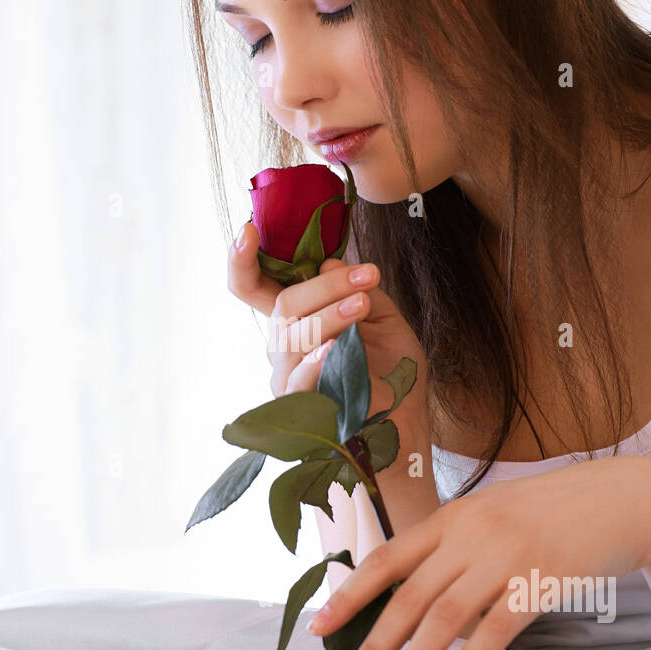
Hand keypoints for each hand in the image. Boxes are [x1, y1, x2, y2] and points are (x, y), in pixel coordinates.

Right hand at [227, 221, 429, 428]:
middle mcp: (282, 347)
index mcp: (295, 319)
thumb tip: (328, 262)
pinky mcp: (299, 407)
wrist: (408, 418)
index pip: (252, 286)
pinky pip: (301, 377)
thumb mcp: (383, 316)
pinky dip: (317, 358)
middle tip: (368, 275)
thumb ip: (357, 289)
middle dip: (325, 285)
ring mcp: (286, 377)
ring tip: (363, 304)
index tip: (248, 231)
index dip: (241, 259)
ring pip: (293, 335)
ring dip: (330, 314)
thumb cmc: (392, 367)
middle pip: (284, 305)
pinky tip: (336, 347)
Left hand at [306, 455, 650, 649]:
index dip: (349, 596)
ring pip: (445, 617)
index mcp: (451, 518)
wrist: (619, 501)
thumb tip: (412, 603)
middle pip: (408, 597)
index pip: (386, 559)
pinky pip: (497, 628)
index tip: (319, 630)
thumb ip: (451, 551)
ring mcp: (506, 557)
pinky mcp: (541, 581)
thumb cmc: (548, 514)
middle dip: (372, 646)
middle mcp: (470, 535)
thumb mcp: (489, 516)